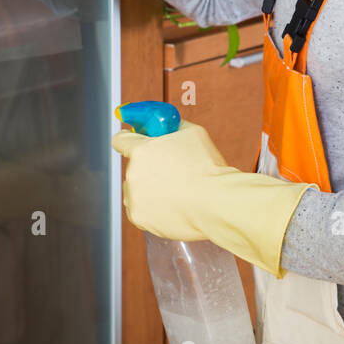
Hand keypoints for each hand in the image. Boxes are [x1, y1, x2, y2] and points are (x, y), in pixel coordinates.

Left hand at [113, 120, 314, 277]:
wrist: (222, 205)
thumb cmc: (213, 167)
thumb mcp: (194, 136)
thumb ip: (172, 129)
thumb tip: (160, 124)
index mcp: (144, 149)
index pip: (121, 138)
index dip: (130, 137)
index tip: (133, 138)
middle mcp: (135, 172)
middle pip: (133, 166)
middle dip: (150, 166)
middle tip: (173, 172)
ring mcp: (137, 197)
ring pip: (139, 189)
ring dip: (154, 189)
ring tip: (182, 193)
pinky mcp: (142, 219)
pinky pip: (146, 210)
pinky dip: (158, 208)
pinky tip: (178, 207)